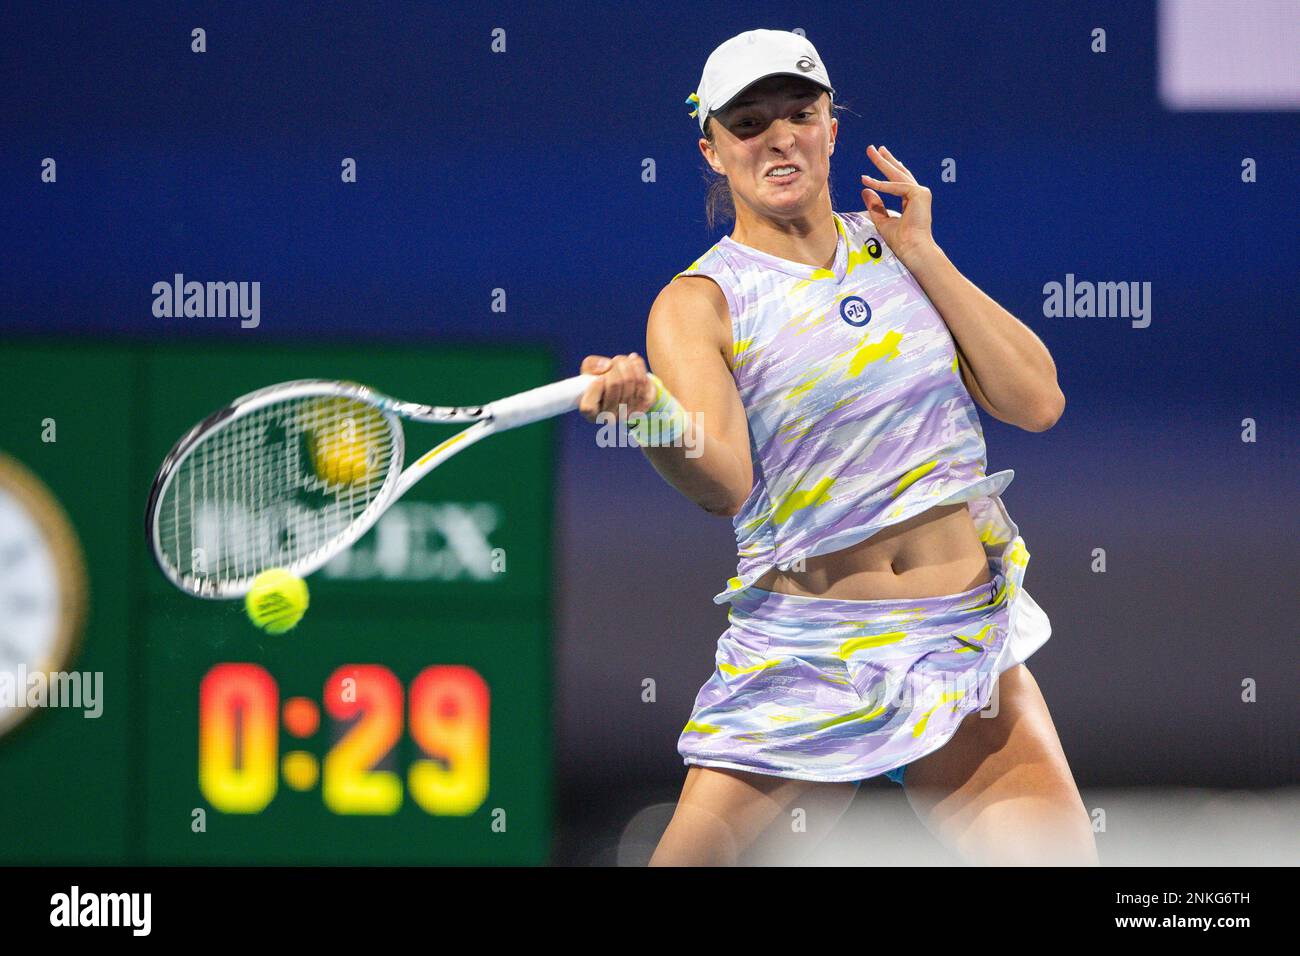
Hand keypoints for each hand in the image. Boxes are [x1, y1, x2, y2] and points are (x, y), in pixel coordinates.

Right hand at [578, 352, 655, 423]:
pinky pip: (643, 380)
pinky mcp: (644, 404)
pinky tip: (632, 360)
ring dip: (625, 364)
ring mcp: (629, 413)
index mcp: (592, 414)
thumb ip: (591, 365)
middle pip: (614, 384)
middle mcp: (611, 418)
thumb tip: (607, 366)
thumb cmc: (600, 379)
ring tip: (620, 361)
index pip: (589, 407)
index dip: (595, 387)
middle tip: (611, 364)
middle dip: (613, 367)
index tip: (599, 378)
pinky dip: (637, 365)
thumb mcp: (588, 371)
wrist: (622, 386)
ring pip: (630, 379)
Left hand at [860, 145, 936, 261]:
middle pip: (899, 173)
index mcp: (912, 200)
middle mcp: (919, 194)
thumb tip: (864, 190)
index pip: (900, 180)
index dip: (890, 168)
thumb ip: (875, 205)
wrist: (912, 249)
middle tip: (874, 148)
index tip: (882, 157)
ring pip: (897, 175)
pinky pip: (896, 186)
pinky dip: (881, 185)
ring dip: (882, 163)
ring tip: (871, 151)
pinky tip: (867, 180)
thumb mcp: (882, 220)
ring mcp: (921, 193)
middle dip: (886, 160)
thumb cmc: (901, 240)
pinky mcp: (920, 194)